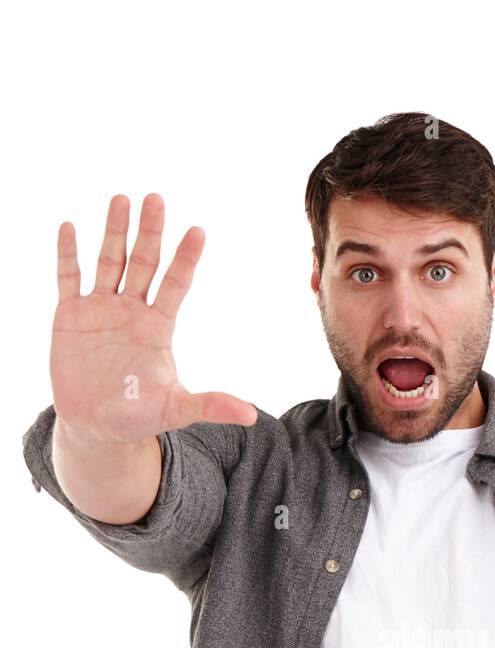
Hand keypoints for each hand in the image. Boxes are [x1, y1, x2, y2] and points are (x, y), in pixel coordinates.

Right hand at [50, 193, 256, 442]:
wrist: (96, 427)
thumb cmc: (137, 416)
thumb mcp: (175, 410)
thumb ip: (210, 406)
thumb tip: (252, 417)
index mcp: (158, 326)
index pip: (176, 284)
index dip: (185, 259)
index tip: (198, 231)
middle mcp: (131, 310)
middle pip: (143, 263)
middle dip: (150, 232)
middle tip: (156, 199)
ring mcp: (100, 309)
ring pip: (109, 261)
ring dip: (114, 232)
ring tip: (121, 199)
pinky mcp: (70, 315)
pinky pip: (68, 278)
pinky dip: (68, 254)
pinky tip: (70, 227)